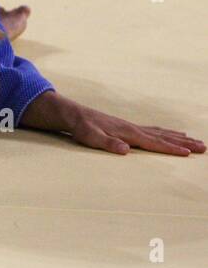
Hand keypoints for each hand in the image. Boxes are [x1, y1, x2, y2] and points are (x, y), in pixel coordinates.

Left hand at [22, 91, 204, 155]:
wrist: (72, 114)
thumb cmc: (80, 128)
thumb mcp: (90, 137)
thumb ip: (107, 144)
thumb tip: (126, 150)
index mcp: (127, 133)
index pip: (154, 142)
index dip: (171, 149)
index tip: (189, 153)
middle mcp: (133, 129)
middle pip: (163, 136)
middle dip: (183, 143)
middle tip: (204, 147)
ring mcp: (131, 127)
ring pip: (160, 132)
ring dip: (178, 137)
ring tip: (195, 141)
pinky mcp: (126, 127)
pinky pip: (152, 130)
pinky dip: (165, 132)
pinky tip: (172, 133)